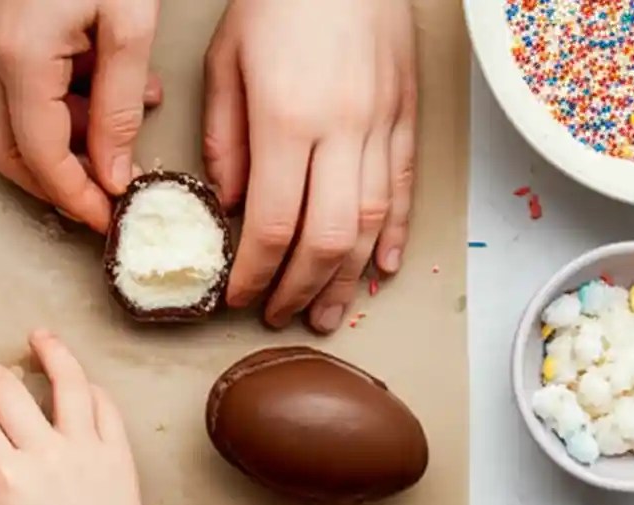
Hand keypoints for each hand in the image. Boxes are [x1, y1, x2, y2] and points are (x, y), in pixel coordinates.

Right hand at [0, 0, 161, 232]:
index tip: (106, 216)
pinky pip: (12, 82)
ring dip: (56, 140)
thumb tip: (112, 171)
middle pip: (3, 147)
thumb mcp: (131, 21)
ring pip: (3, 118)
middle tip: (97, 197)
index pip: (40, 152)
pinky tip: (100, 89)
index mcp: (21, 51)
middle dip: (49, 181)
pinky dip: (52, 102)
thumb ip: (119, 103)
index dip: (74, 195)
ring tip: (113, 132)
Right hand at [0, 330, 150, 504]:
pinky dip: (89, 387)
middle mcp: (45, 452)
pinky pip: (104, 406)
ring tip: (38, 337)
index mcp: (5, 476)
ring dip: (50, 353)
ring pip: (67, 383)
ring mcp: (86, 449)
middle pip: (7, 390)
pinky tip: (78, 380)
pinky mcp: (118, 454)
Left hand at [203, 0, 416, 331]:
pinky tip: (383, 268)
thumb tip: (229, 205)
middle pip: (327, 236)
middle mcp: (343, 128)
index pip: (271, 222)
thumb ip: (225, 137)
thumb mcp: (226, 60)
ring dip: (348, 277)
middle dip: (300, 288)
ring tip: (327, 313)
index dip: (254, 272)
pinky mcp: (408, 112)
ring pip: (372, 222)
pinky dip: (396, 234)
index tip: (237, 297)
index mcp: (288, 118)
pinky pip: (405, 186)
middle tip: (279, 316)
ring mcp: (383, 122)